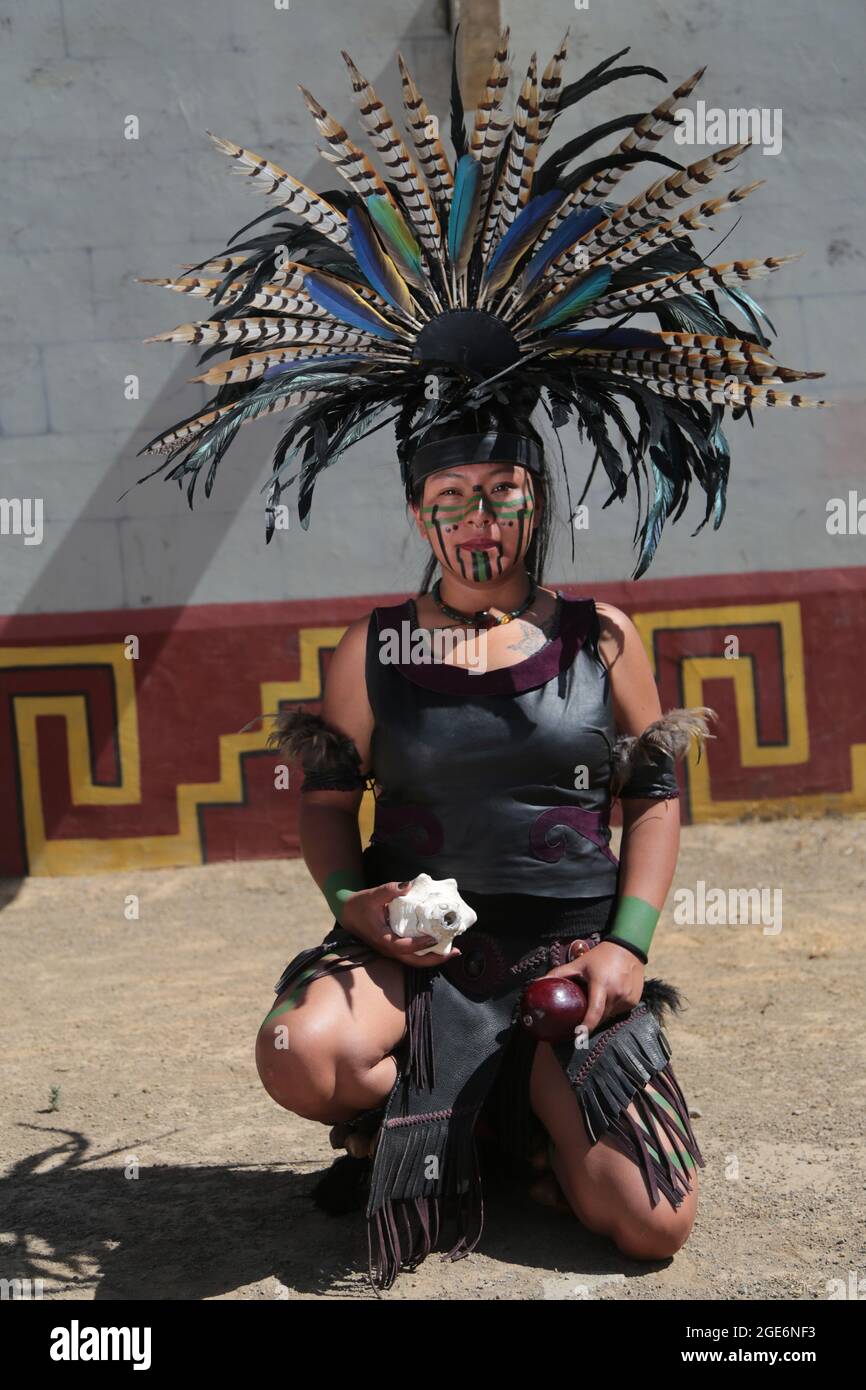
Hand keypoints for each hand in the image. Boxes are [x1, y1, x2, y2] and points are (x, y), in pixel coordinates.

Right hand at [339, 880, 459, 969]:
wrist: (348, 914)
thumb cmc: (360, 905)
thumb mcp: (373, 894)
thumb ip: (390, 889)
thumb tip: (409, 885)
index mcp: (382, 939)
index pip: (403, 947)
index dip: (420, 945)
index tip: (434, 939)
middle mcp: (388, 949)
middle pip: (413, 961)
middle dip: (434, 960)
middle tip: (454, 952)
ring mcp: (391, 950)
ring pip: (414, 961)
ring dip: (433, 958)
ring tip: (452, 951)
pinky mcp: (395, 947)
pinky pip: (412, 954)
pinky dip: (426, 952)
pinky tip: (439, 944)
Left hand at [543, 941, 643, 1032]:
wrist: (629, 947)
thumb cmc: (601, 956)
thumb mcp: (579, 963)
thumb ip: (559, 973)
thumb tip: (538, 983)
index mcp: (601, 984)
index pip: (594, 1012)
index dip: (586, 1027)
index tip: (578, 1037)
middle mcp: (617, 993)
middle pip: (601, 1018)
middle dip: (590, 1021)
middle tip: (580, 1021)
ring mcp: (628, 999)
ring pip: (610, 1016)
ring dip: (602, 1015)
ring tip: (595, 1004)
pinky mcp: (634, 1001)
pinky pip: (619, 1012)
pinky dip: (612, 1010)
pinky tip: (608, 999)